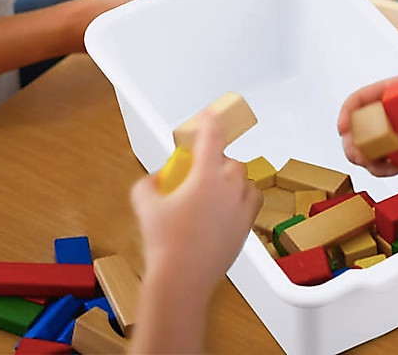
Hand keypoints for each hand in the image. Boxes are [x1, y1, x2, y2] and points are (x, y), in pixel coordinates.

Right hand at [131, 113, 260, 295]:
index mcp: (205, 177)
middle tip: (199, 170)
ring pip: (245, 180)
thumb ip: (148, 183)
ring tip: (215, 189)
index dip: (208, 121)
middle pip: (230, 160)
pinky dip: (242, 198)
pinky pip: (252, 202)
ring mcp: (240, 209)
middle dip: (216, 160)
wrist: (181, 281)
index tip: (206, 116)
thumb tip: (156, 178)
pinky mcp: (246, 229)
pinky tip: (227, 207)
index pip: (212, 136)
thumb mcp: (144, 205)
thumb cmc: (163, 244)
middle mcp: (228, 189)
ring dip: (232, 179)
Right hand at [338, 51, 397, 190]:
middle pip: (364, 135)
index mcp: (393, 93)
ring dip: (382, 169)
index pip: (360, 101)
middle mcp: (396, 117)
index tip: (342, 129)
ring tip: (395, 169)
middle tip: (365, 159)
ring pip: (384, 158)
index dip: (347, 114)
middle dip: (358, 150)